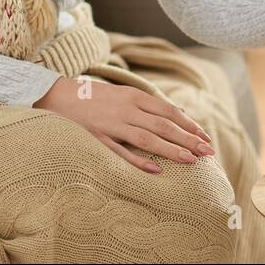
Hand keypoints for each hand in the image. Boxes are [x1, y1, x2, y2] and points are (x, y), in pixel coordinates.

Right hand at [32, 77, 216, 173]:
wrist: (55, 95)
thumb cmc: (92, 96)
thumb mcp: (121, 94)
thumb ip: (145, 105)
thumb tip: (174, 116)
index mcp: (132, 96)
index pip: (168, 111)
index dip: (189, 125)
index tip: (205, 138)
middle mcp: (125, 109)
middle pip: (163, 125)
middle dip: (188, 139)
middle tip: (208, 152)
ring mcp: (111, 124)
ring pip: (147, 139)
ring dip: (172, 150)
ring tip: (191, 161)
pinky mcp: (96, 138)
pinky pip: (120, 152)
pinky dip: (139, 161)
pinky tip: (156, 170)